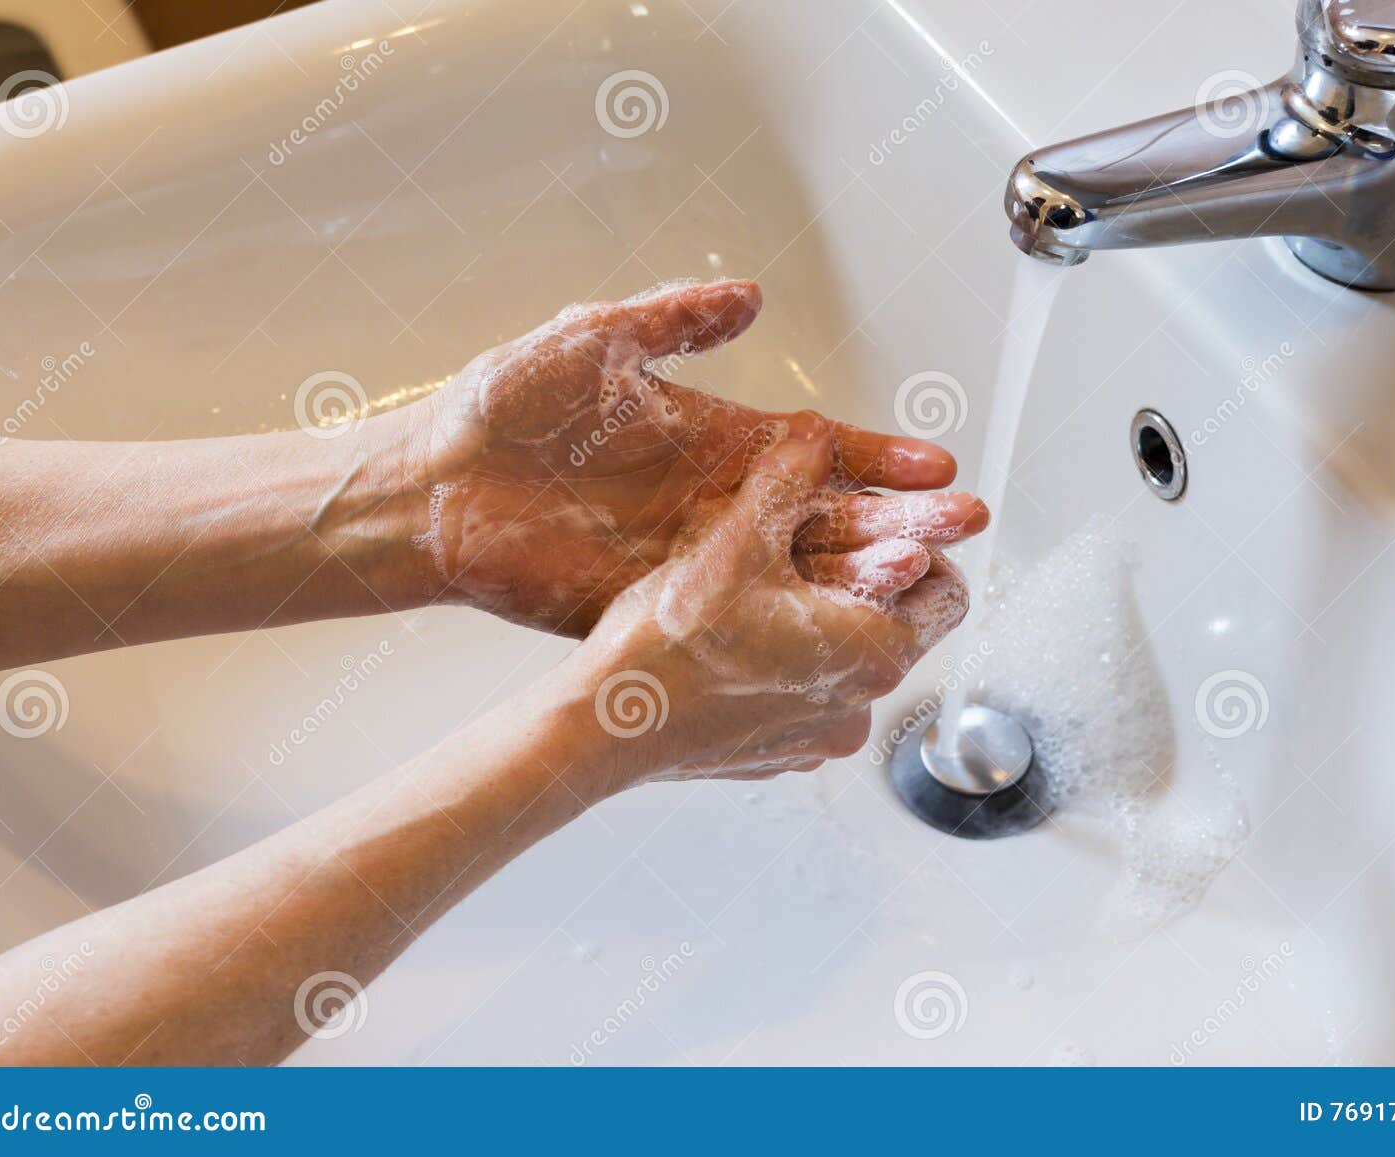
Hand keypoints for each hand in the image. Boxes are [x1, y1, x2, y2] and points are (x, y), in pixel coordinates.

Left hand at [411, 280, 985, 634]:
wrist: (434, 486)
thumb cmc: (503, 407)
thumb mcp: (596, 339)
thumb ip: (675, 319)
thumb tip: (748, 292)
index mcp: (715, 440)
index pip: (818, 452)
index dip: (879, 459)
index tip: (935, 467)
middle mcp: (717, 503)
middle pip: (826, 516)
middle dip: (896, 521)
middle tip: (960, 528)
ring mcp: (693, 558)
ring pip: (796, 570)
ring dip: (859, 573)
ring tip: (921, 577)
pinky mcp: (659, 603)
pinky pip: (739, 615)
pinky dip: (791, 623)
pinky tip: (840, 630)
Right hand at [552, 416, 969, 791]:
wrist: (602, 728)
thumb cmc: (670, 644)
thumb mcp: (737, 538)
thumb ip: (788, 478)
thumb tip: (818, 435)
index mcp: (876, 654)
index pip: (949, 594)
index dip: (922, 547)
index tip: (885, 525)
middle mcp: (861, 708)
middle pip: (901, 628)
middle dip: (871, 581)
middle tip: (822, 544)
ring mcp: (820, 739)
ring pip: (851, 664)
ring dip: (828, 622)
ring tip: (772, 587)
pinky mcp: (780, 755)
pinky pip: (807, 699)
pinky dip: (791, 665)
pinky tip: (740, 636)